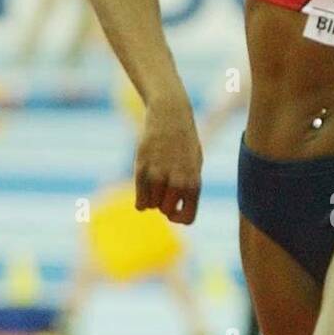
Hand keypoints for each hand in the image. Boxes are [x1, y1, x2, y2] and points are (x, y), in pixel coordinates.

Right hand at [135, 97, 202, 224]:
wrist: (170, 115)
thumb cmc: (184, 143)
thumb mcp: (194, 166)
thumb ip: (187, 189)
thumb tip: (173, 212)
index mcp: (194, 183)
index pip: (187, 218)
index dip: (179, 217)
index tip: (175, 209)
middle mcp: (176, 182)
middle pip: (166, 211)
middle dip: (164, 204)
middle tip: (165, 188)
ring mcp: (157, 176)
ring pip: (151, 205)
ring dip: (152, 198)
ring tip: (156, 182)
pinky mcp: (141, 169)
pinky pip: (139, 200)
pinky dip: (141, 197)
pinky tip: (145, 185)